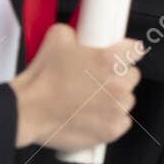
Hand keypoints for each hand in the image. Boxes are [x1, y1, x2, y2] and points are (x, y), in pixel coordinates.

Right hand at [10, 24, 143, 150]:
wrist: (27, 111)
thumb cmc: (41, 79)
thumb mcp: (57, 38)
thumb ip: (77, 33)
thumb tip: (79, 34)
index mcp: (110, 60)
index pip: (136, 50)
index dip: (127, 52)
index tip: (122, 55)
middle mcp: (118, 84)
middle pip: (132, 76)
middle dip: (117, 77)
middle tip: (97, 80)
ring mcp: (116, 109)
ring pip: (127, 99)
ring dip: (114, 98)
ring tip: (92, 99)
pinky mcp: (111, 130)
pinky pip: (122, 122)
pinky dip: (111, 120)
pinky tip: (95, 116)